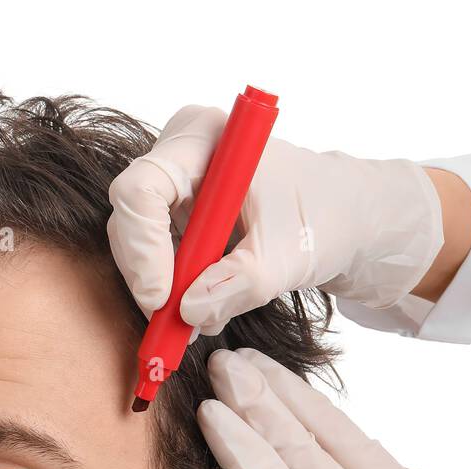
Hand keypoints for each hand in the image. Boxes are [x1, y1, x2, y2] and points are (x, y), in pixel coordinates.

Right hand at [107, 105, 445, 332]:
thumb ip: (240, 284)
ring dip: (159, 292)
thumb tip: (189, 313)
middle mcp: (180, 155)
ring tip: (196, 324)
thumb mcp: (288, 257)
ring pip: (136, 244)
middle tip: (172, 328)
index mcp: (205, 139)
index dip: (143, 249)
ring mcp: (174, 186)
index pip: (143, 189)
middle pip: (130, 219)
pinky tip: (199, 311)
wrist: (340, 217)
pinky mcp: (175, 217)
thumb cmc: (322, 216)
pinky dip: (170, 292)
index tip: (162, 299)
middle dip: (147, 277)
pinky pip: (152, 258)